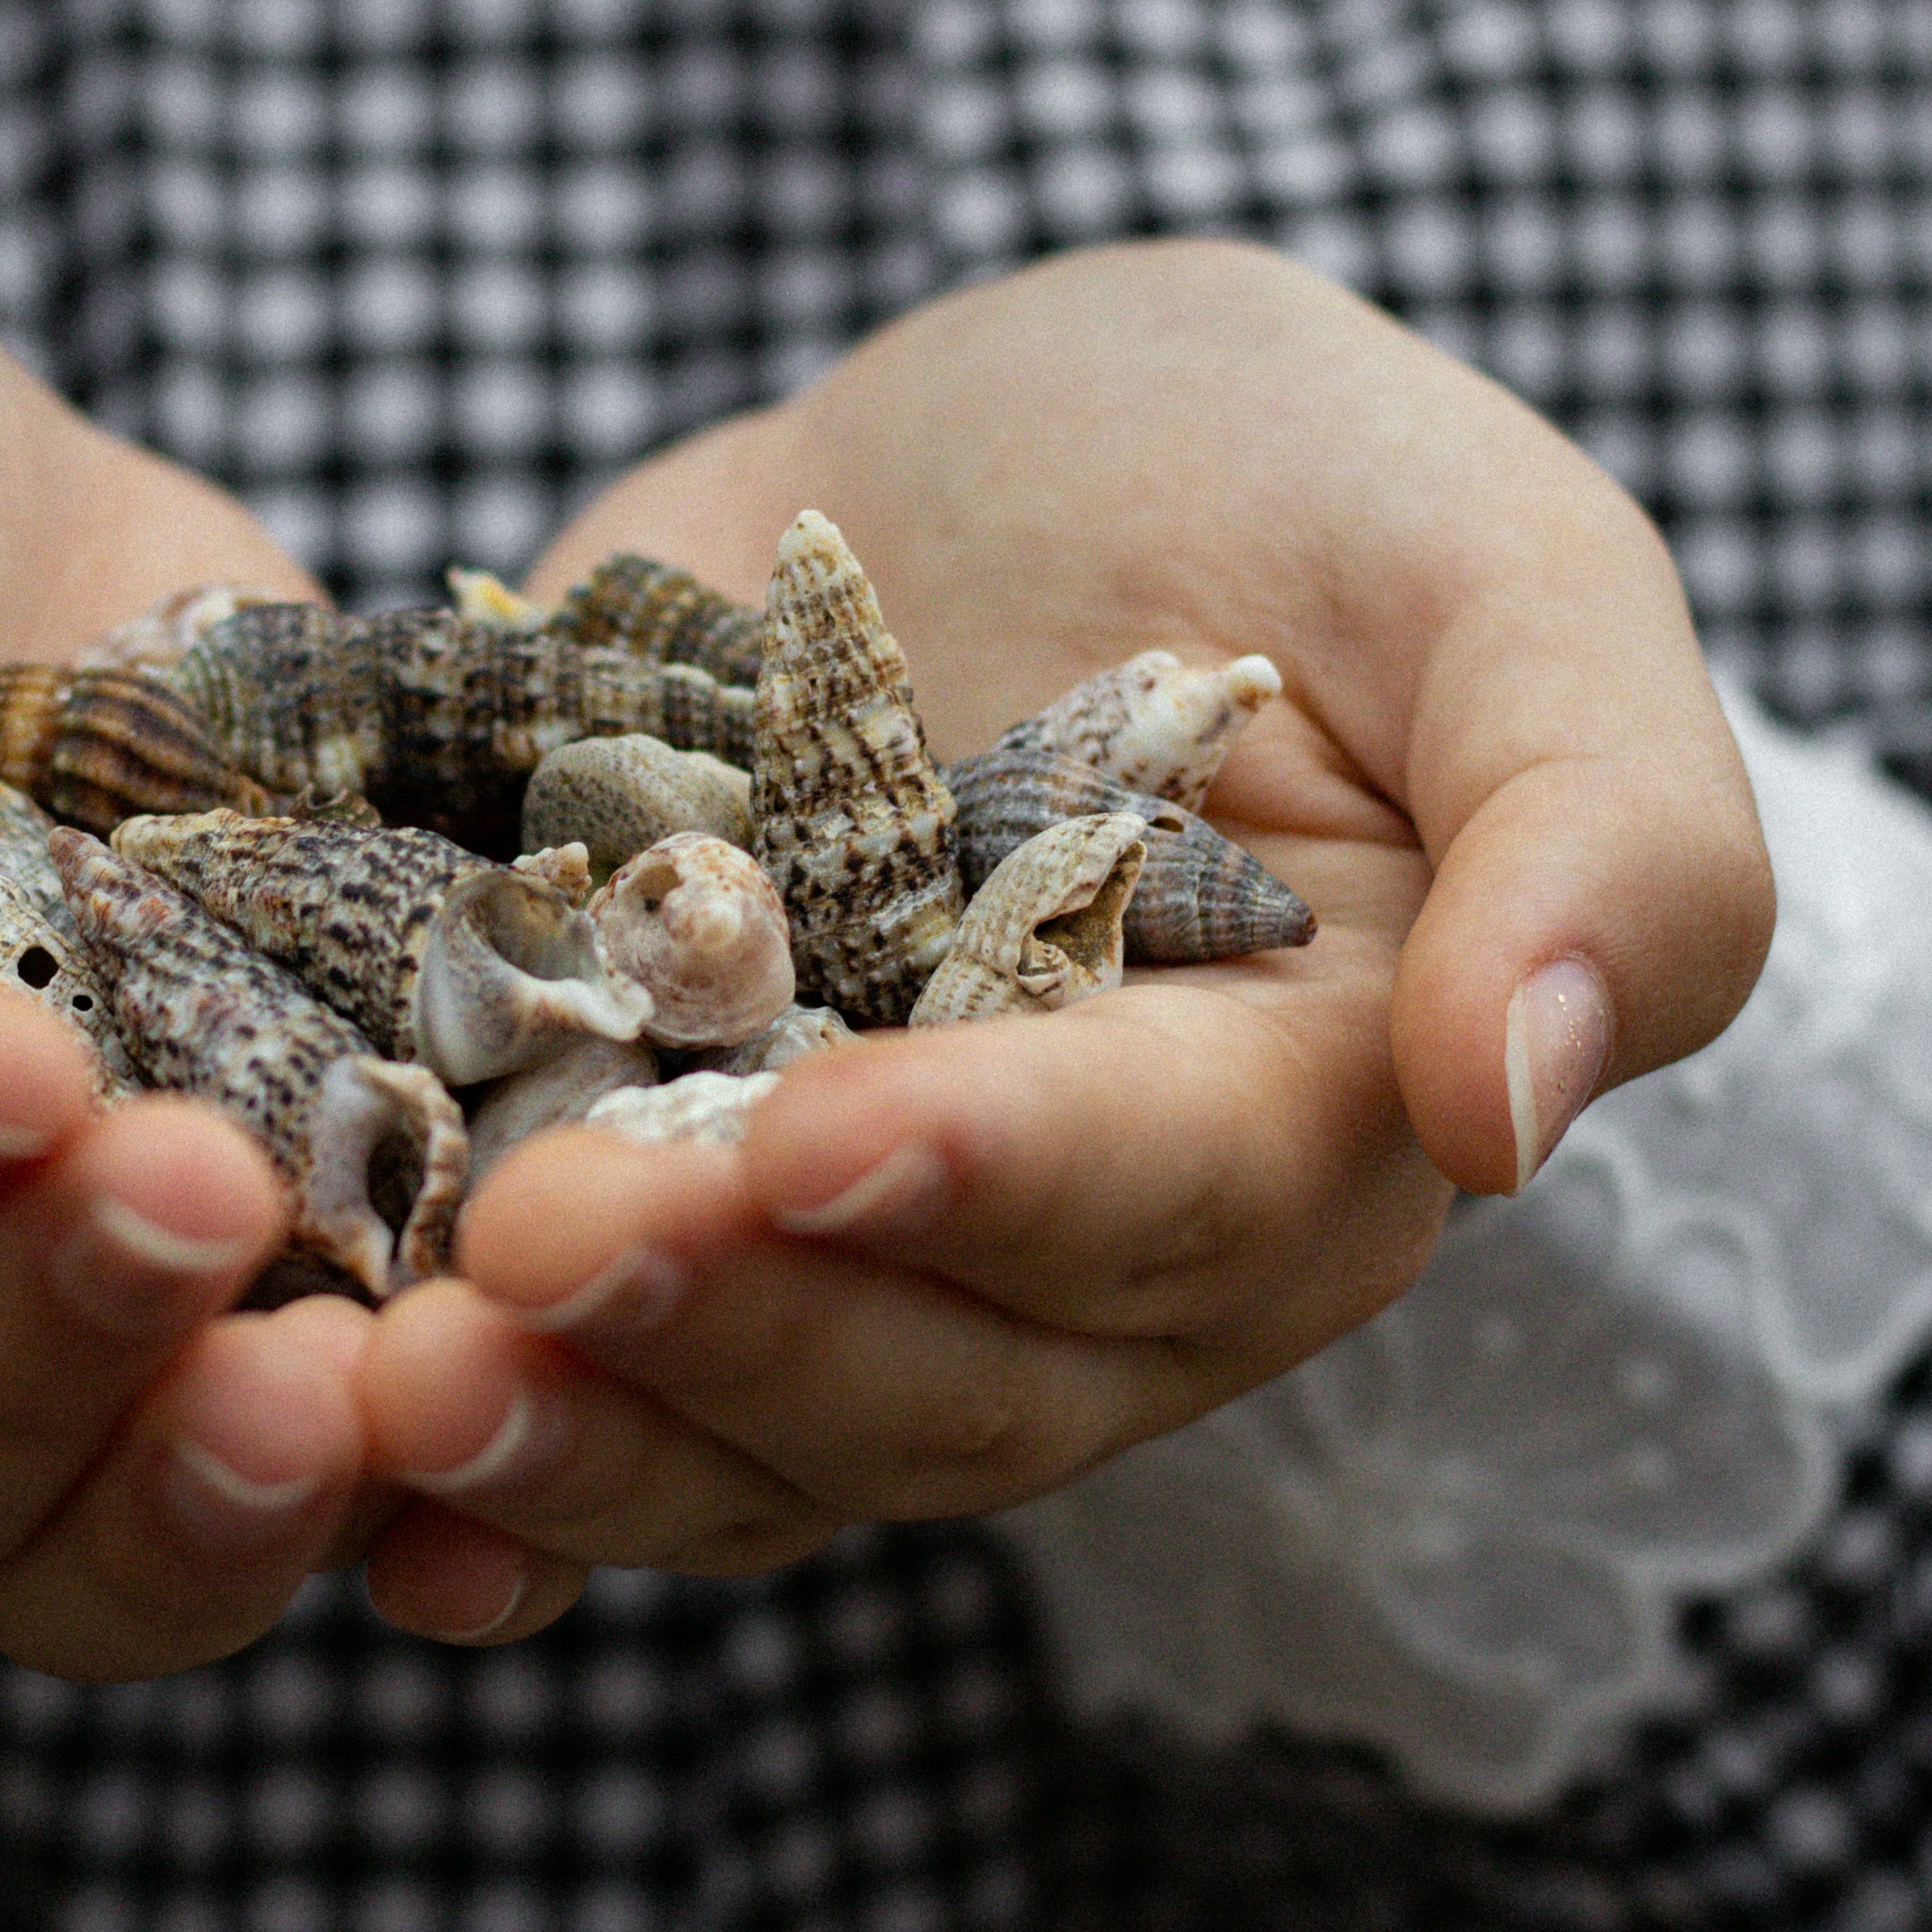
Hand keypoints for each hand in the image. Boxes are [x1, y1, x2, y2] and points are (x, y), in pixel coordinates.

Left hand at [348, 239, 1775, 1641]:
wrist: (967, 449)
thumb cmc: (1285, 472)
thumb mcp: (1495, 565)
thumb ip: (1601, 825)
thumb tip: (1517, 1105)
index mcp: (1306, 1116)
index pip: (1168, 1198)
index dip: (998, 1182)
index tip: (820, 1138)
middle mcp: (1070, 1248)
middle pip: (926, 1375)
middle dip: (725, 1328)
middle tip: (521, 1260)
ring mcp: (839, 1255)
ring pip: (727, 1427)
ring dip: (561, 1434)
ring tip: (381, 1382)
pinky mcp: (641, 1199)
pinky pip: (567, 1389)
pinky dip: (456, 1461)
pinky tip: (330, 1483)